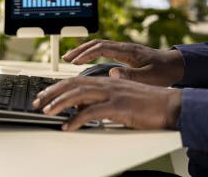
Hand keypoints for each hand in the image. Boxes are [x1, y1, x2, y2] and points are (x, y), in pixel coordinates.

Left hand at [32, 76, 182, 131]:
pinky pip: (92, 112)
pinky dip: (77, 120)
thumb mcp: (120, 101)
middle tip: (37, 102)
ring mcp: (112, 94)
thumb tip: (82, 110)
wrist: (170, 105)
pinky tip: (67, 126)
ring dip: (59, 103)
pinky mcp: (119, 106)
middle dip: (52, 92)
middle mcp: (107, 84)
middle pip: (72, 84)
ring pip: (78, 95)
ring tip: (46, 111)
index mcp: (107, 81)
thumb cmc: (148, 104)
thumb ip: (102, 102)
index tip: (44, 95)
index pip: (76, 80)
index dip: (58, 87)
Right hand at [63, 39, 184, 86]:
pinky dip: (92, 53)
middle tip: (65, 58)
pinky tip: (87, 61)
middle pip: (97, 43)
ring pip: (99, 45)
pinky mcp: (125, 54)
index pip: (101, 48)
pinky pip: (104, 50)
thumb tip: (112, 73)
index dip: (86, 53)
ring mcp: (124, 49)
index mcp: (128, 52)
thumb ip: (131, 76)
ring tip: (70, 59)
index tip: (74, 61)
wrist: (176, 65)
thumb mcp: (149, 77)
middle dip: (80, 50)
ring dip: (84, 50)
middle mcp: (124, 47)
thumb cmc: (164, 72)